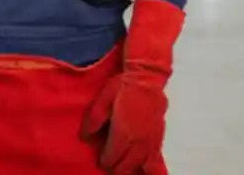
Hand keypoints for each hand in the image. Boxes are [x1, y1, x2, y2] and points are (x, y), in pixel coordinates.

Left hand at [82, 0, 184, 174]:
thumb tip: (84, 137)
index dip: (104, 161)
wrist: (147, 77)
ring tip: (122, 168)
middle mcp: (137, 142)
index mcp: (122, 134)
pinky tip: (146, 169)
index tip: (100, 160)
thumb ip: (93, 121)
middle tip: (109, 164)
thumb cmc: (123, 86)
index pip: (111, 157)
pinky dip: (149, 166)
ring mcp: (150, 141)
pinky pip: (154, 158)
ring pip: (139, 164)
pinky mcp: (158, 136)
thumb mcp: (101, 100)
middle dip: (115, 167)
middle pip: (125, 165)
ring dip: (130, 168)